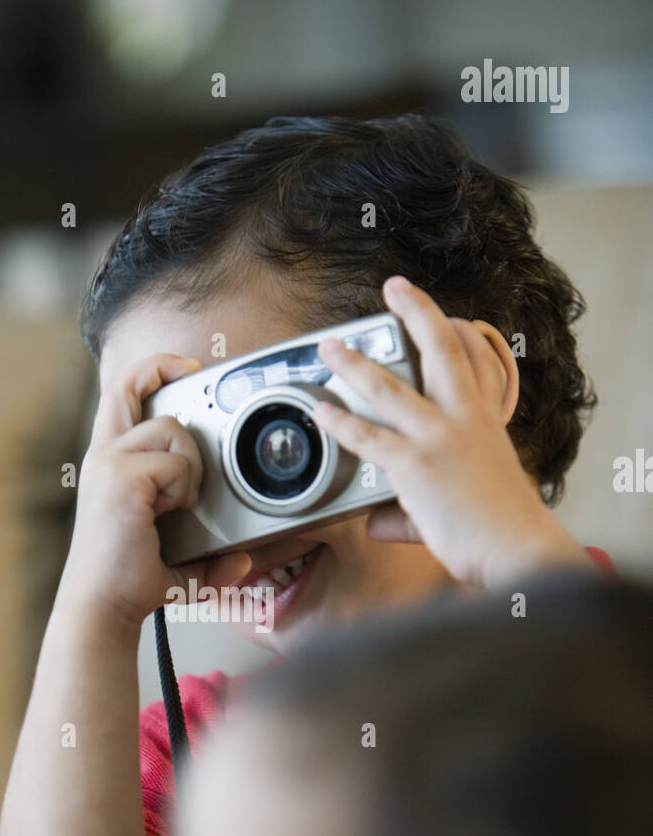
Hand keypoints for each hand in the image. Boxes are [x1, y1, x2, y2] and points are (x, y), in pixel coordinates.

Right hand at [65, 353, 252, 630]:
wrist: (103, 606)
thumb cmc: (127, 583)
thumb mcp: (176, 561)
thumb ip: (208, 556)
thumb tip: (242, 560)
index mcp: (109, 463)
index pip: (121, 395)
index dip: (151, 371)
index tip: (184, 368)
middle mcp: (104, 456)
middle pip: (128, 385)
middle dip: (163, 373)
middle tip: (194, 377)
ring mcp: (110, 463)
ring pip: (171, 429)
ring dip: (189, 465)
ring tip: (180, 502)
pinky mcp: (122, 478)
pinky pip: (175, 463)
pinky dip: (184, 488)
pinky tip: (170, 511)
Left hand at [313, 277, 595, 589]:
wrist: (515, 547)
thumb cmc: (500, 528)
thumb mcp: (471, 497)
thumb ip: (413, 505)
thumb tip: (376, 522)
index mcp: (486, 420)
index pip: (480, 361)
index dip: (463, 331)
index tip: (449, 314)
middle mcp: (464, 419)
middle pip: (441, 349)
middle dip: (416, 312)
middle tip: (395, 288)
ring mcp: (438, 438)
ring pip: (388, 387)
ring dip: (353, 363)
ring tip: (330, 346)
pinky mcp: (414, 466)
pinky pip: (367, 437)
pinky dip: (340, 422)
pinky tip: (321, 410)